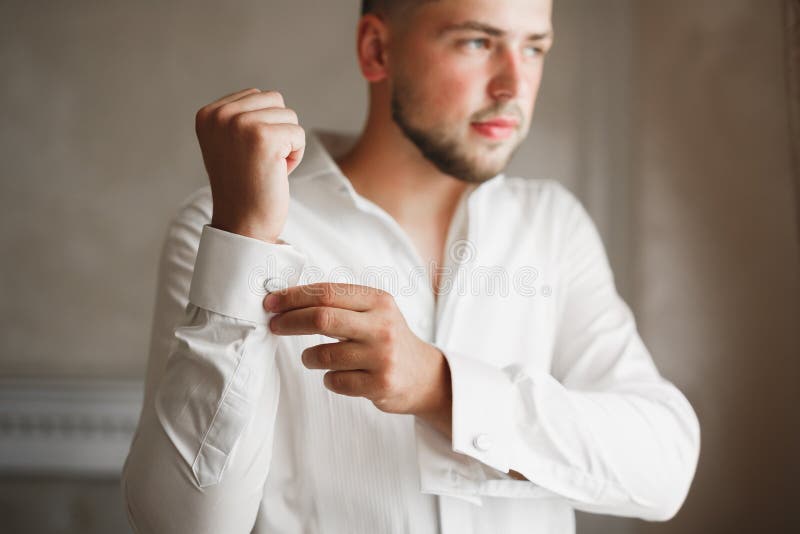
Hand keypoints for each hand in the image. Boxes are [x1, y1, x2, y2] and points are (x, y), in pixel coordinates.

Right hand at [194, 88, 304, 242]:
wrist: (242, 224)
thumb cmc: (243, 188)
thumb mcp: (230, 144)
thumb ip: (240, 117)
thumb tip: (267, 97)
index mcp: (208, 114)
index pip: (257, 96)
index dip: (263, 127)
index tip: (247, 155)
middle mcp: (220, 115)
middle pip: (275, 101)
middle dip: (278, 132)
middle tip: (260, 162)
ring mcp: (240, 125)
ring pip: (289, 116)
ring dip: (287, 144)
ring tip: (267, 167)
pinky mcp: (264, 137)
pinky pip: (299, 134)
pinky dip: (295, 156)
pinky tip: (276, 173)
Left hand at [264, 282, 451, 417]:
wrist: (424, 376)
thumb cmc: (388, 340)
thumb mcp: (374, 312)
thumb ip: (341, 303)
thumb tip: (289, 299)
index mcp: (378, 301)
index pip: (327, 292)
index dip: (294, 297)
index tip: (272, 303)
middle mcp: (382, 326)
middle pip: (322, 318)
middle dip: (290, 321)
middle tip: (275, 326)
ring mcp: (382, 357)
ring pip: (324, 354)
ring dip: (309, 357)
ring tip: (312, 357)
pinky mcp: (380, 384)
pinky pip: (334, 381)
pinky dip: (327, 378)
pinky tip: (337, 375)